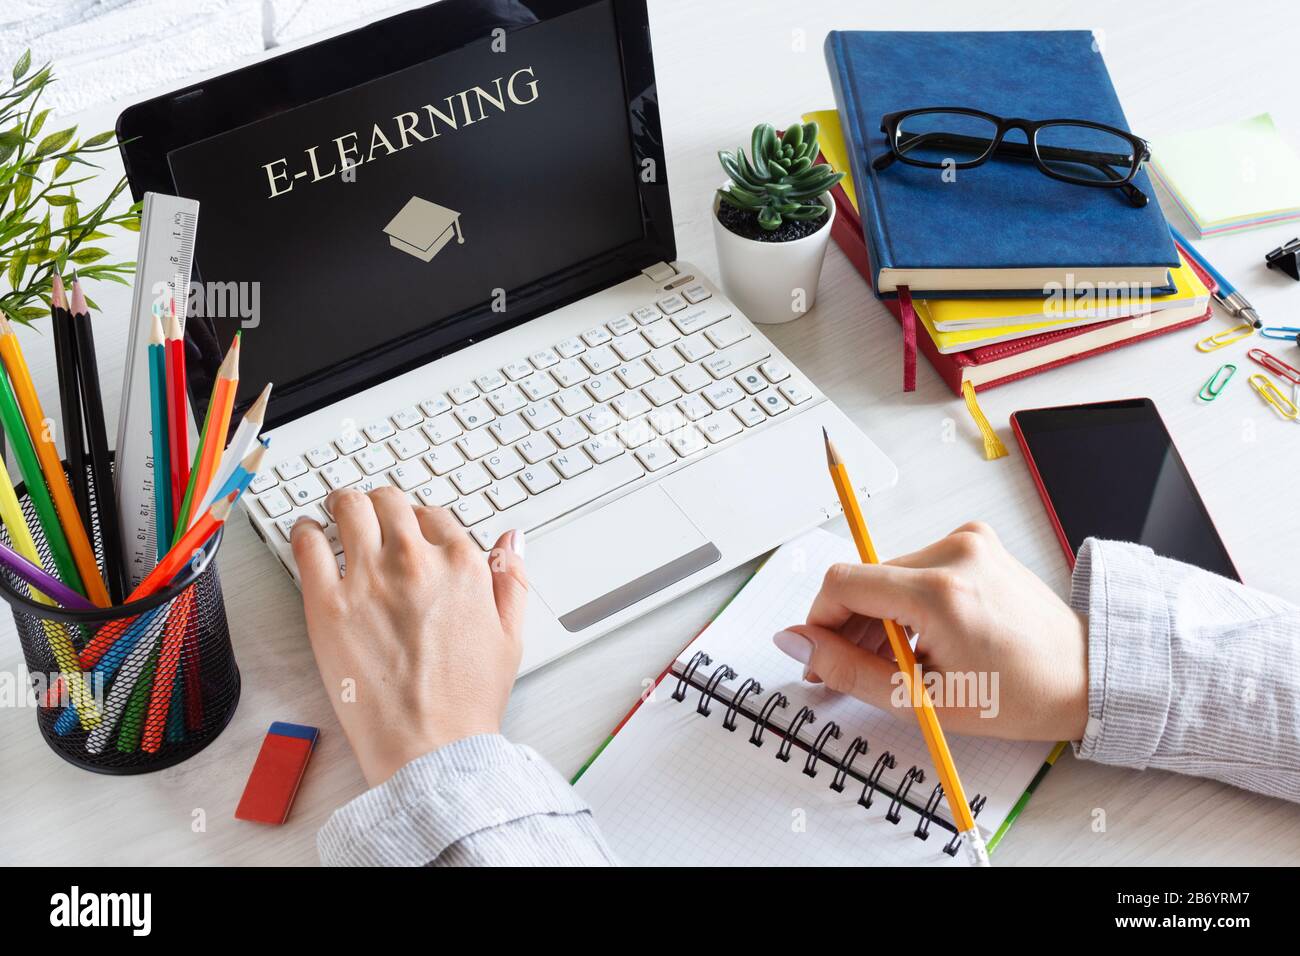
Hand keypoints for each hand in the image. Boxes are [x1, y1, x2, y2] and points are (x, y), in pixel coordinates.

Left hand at [291, 487, 526, 786]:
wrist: (430, 747)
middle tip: (367, 511)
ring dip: (342, 503)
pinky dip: (304, 531)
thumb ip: (512, 579)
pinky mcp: (327, 603)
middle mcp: (415, 561)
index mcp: (462, 565)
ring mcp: (369, 579)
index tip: (409, 531)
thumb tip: (511, 540)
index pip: (434, 515)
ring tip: (334, 509)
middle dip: (380, 504)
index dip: (419, 520)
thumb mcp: (511, 636)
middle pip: (390, 502)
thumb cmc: (467, 701)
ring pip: (349, 508)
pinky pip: (308, 544)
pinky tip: (306, 534)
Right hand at [773, 522, 1087, 740]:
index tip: (820, 655)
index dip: (819, 620)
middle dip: (849, 624)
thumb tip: (794, 644)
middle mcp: (954, 552)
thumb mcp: (923, 699)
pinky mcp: (975, 540)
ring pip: (887, 574)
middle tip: (851, 670)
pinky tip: (922, 637)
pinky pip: (915, 568)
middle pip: (864, 578)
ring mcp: (967, 540)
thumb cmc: (1018, 695)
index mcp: (941, 591)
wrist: (1086, 675)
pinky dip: (906, 601)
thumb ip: (848, 669)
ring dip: (878, 614)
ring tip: (899, 660)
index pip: (843, 583)